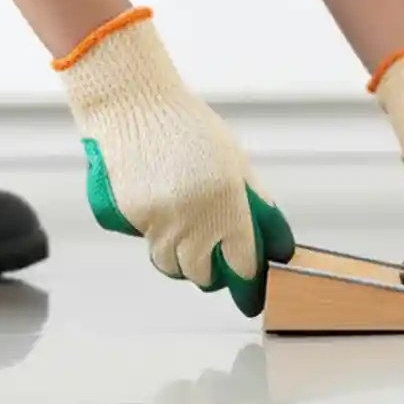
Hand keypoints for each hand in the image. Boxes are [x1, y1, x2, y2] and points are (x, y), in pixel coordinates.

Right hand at [56, 9, 294, 315]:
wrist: (132, 105)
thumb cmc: (189, 129)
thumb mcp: (236, 163)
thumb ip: (255, 206)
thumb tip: (274, 245)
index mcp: (226, 202)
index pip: (243, 264)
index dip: (249, 286)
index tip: (252, 298)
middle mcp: (191, 217)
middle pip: (203, 276)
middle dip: (212, 273)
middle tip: (217, 261)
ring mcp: (156, 221)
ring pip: (171, 265)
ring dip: (182, 257)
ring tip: (186, 228)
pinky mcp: (129, 219)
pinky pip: (146, 243)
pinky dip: (156, 235)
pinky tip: (158, 205)